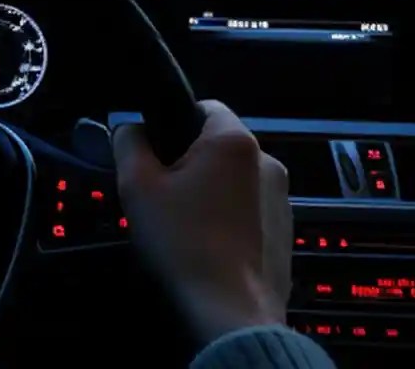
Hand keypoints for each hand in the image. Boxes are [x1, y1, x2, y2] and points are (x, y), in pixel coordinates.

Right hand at [112, 100, 290, 343]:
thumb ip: (128, 143)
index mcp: (234, 140)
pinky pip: (250, 208)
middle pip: (217, 145)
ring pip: (234, 179)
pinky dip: (229, 217)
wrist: (229, 308)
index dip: (172, 123)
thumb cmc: (182, 240)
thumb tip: (130, 129)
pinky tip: (208, 243)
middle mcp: (267, 160)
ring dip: (211, 190)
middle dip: (189, 162)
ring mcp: (283, 197)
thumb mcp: (137, 185)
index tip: (154, 154)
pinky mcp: (286, 229)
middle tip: (161, 193)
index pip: (202, 105)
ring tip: (184, 224)